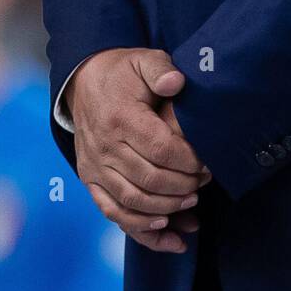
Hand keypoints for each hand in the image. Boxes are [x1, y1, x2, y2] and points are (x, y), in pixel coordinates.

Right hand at [66, 47, 210, 253]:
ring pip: (133, 201)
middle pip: (149, 180)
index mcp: (121, 118)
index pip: (160, 149)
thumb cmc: (122, 72)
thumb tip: (176, 83)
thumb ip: (161, 69)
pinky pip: (112, 211)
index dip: (188, 161)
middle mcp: (104, 147)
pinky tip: (165, 230)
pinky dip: (139, 227)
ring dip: (166, 209)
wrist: (83, 81)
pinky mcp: (90, 179)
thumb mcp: (143, 59)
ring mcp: (95, 167)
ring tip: (192, 204)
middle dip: (183, 187)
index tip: (208, 164)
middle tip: (204, 184)